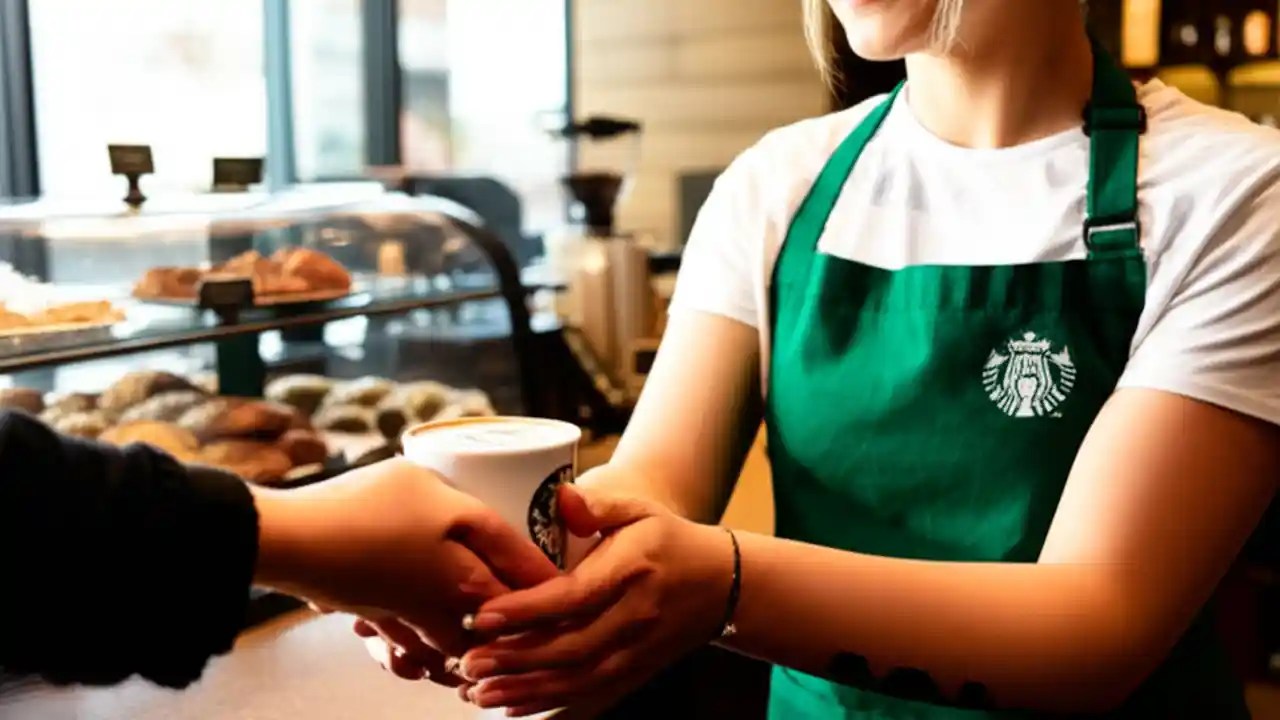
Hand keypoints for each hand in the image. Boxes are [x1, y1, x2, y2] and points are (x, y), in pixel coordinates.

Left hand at [252, 457, 559, 657]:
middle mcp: (415, 500)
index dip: (530, 572)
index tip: (552, 598)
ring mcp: (378, 522)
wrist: (270, 545)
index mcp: (443, 492)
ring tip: (432, 667)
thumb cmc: (355, 551)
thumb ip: (475, 603)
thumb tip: (501, 626)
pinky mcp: (348, 548)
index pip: (504, 535)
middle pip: (461, 564)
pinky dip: (397, 620)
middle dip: (468, 616)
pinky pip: (388, 586)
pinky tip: (401, 656)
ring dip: (429, 628)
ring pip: (422, 582)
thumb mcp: (431, 583)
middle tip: (480, 650)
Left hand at [456, 485, 734, 716]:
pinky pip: (589, 697)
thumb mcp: (639, 509)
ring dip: (524, 689)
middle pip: (569, 649)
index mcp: (632, 572)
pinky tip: (511, 706)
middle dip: (514, 659)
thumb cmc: (669, 540)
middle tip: (466, 660)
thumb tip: (561, 496)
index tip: (481, 616)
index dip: (524, 611)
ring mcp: (636, 652)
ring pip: (576, 681)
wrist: (721, 584)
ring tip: (476, 690)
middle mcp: (635, 618)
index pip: (572, 598)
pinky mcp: (635, 673)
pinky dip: (549, 706)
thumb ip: (598, 503)